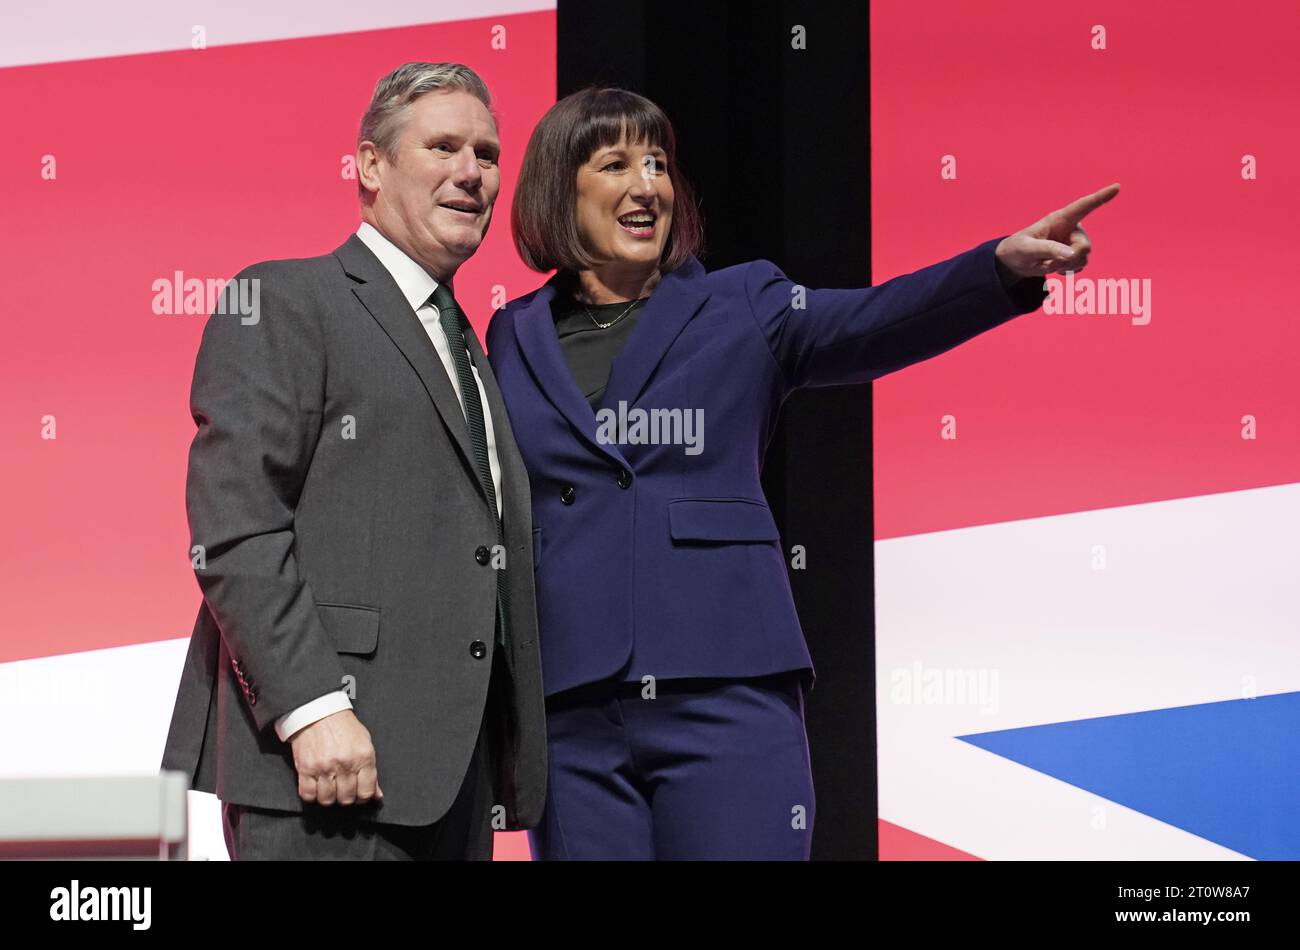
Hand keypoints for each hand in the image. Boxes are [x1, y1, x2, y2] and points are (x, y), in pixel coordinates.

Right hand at [287, 709, 382, 805]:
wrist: (319, 711)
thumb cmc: (343, 726)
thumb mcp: (365, 743)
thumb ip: (371, 771)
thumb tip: (377, 794)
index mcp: (363, 757)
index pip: (366, 792)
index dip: (362, 797)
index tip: (358, 794)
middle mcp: (344, 763)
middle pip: (346, 798)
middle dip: (346, 797)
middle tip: (343, 789)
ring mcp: (324, 767)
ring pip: (327, 799)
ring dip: (329, 797)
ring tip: (330, 787)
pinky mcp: (305, 768)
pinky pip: (308, 794)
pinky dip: (311, 795)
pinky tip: (316, 786)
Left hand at [995, 182, 1119, 279]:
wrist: (1015, 262)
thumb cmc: (1018, 249)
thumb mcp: (1028, 249)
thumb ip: (1049, 249)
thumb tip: (1072, 254)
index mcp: (1059, 219)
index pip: (1083, 206)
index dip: (1101, 197)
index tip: (1117, 187)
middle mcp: (1071, 228)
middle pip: (1084, 246)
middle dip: (1069, 259)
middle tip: (1047, 263)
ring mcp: (1074, 242)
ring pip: (1083, 258)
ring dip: (1064, 266)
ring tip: (1046, 263)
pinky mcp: (1074, 254)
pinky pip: (1080, 265)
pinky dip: (1066, 270)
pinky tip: (1053, 266)